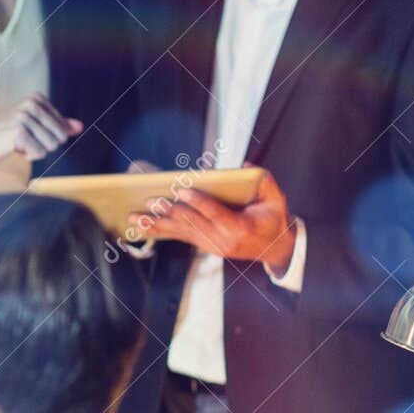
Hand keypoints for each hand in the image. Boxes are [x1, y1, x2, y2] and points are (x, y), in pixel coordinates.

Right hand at [0, 93, 83, 164]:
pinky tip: (10, 148)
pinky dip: (27, 156)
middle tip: (20, 140)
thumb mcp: (32, 128)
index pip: (62, 129)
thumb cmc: (0, 136)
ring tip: (14, 143)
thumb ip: (57, 126)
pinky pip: (39, 153)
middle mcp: (32, 103)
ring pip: (51, 146)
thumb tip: (81, 127)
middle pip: (60, 137)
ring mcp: (25, 116)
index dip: (46, 138)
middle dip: (43, 145)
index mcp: (37, 98)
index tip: (25, 133)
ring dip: (34, 150)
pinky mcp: (19, 131)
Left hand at [130, 166, 296, 272]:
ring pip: (181, 233)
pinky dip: (160, 231)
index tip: (181, 189)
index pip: (215, 213)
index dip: (198, 201)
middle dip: (171, 211)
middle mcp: (223, 240)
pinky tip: (142, 227)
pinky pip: (180, 237)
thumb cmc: (273, 218)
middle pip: (193, 223)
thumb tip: (244, 165)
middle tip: (152, 200)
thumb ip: (264, 181)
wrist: (275, 247)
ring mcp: (212, 246)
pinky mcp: (205, 246)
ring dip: (157, 225)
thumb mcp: (276, 199)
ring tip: (136, 218)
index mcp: (241, 228)